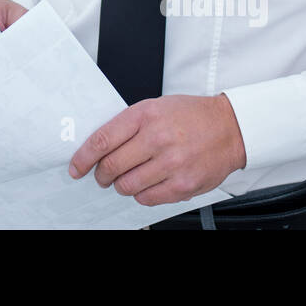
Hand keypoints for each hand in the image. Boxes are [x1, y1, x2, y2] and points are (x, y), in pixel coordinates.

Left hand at [68, 93, 246, 206]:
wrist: (229, 128)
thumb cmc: (190, 116)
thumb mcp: (155, 107)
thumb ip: (128, 125)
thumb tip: (99, 147)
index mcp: (145, 116)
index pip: (102, 141)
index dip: (83, 158)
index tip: (76, 167)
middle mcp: (157, 139)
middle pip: (111, 166)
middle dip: (100, 175)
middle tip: (101, 175)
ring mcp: (171, 164)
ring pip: (127, 186)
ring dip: (121, 185)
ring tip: (127, 178)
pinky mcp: (183, 185)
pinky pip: (147, 198)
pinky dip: (140, 194)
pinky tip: (146, 184)